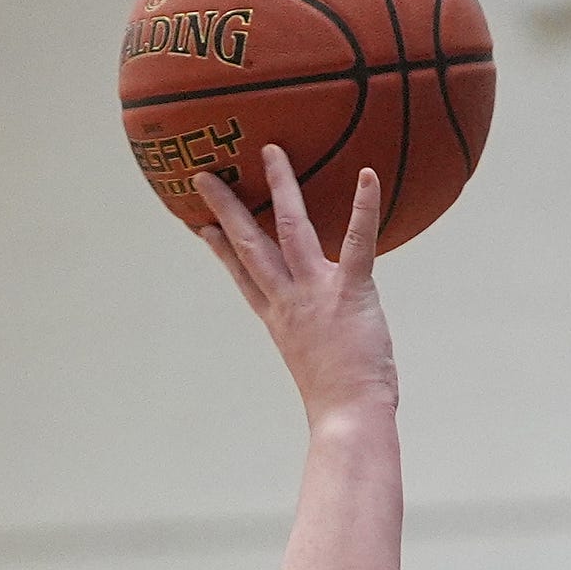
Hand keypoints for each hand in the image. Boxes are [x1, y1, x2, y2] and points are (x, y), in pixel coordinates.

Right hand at [195, 144, 396, 425]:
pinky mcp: (350, 291)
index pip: (244, 278)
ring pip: (292, 229)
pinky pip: (357, 242)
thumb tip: (332, 347)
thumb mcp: (320, 368)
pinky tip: (368, 176)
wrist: (349, 418)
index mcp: (281, 321)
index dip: (221, 251)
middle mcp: (290, 301)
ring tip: (271, 151)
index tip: (201, 228)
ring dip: (280, 187)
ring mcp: (317, 293)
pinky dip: (363, 208)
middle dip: (227, 208)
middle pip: (250, 246)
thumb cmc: (342, 407)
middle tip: (204, 175)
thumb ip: (321, 345)